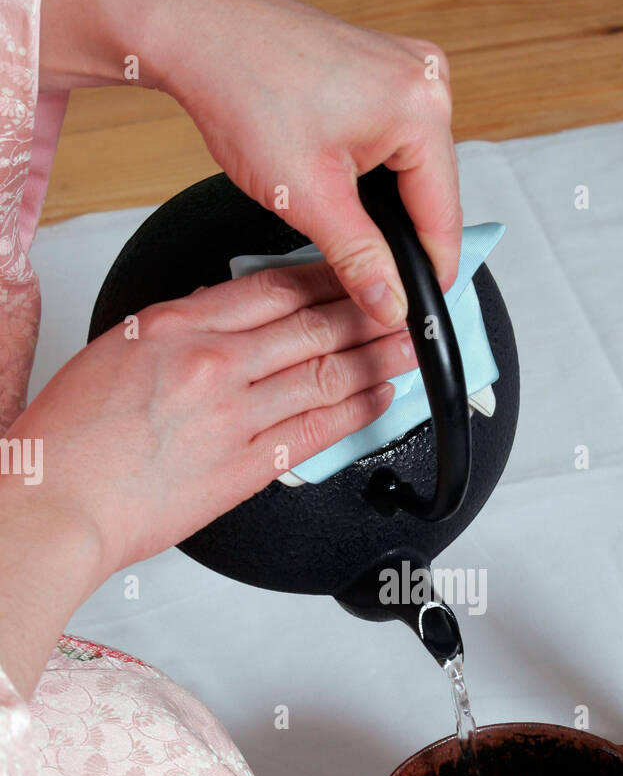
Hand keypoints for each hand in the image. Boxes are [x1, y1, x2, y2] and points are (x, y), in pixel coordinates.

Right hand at [7, 263, 415, 579]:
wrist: (58, 502)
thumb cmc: (71, 437)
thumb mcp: (118, 352)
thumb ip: (179, 332)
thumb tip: (226, 321)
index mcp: (176, 325)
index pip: (271, 287)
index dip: (325, 278)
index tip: (352, 273)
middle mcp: (212, 364)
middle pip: (311, 326)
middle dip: (367, 314)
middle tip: (404, 307)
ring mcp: (233, 417)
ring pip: (325, 375)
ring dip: (378, 359)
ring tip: (411, 348)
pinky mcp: (245, 468)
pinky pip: (317, 432)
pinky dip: (356, 412)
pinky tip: (380, 399)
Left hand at [39, 0, 461, 328]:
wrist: (198, 34)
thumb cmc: (244, 93)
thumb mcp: (308, 199)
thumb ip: (361, 261)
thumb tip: (392, 306)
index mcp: (422, 109)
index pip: (444, 217)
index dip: (429, 276)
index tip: (418, 317)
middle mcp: (428, 79)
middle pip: (430, 193)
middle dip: (399, 238)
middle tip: (367, 282)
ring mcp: (407, 68)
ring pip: (410, 170)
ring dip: (382, 205)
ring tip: (340, 222)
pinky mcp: (383, 67)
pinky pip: (393, 140)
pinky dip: (370, 172)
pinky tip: (336, 181)